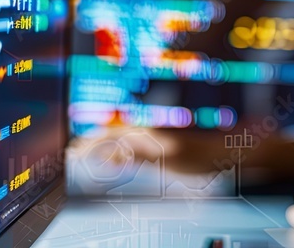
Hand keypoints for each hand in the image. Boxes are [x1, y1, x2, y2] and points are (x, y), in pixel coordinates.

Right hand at [69, 126, 226, 174]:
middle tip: (71, 151)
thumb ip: (137, 152)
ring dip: (102, 146)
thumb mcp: (166, 157)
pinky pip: (130, 146)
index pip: (108, 136)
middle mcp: (146, 133)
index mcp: (144, 133)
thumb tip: (109, 151)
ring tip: (86, 153)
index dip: (88, 143)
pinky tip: (116, 160)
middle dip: (90, 142)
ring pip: (120, 140)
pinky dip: (117, 152)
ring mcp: (153, 139)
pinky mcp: (159, 147)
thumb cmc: (198, 157)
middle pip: (111, 135)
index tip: (71, 151)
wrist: (222, 155)